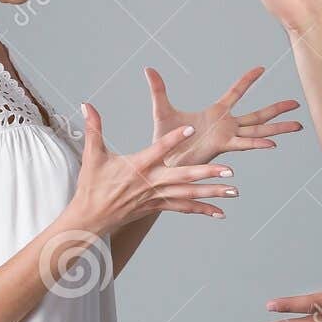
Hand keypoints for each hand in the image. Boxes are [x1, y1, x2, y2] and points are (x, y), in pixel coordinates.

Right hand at [68, 102, 236, 232]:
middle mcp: (151, 182)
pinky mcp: (158, 207)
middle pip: (183, 176)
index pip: (158, 149)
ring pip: (189, 195)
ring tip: (235, 190)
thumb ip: (94, 128)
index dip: (174, 138)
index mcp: (137, 165)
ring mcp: (156, 196)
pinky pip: (184, 208)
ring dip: (212, 192)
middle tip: (229, 169)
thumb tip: (86, 103)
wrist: (91, 218)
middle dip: (207, 172)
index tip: (190, 128)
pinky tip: (221, 211)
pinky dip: (203, 209)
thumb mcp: (92, 155)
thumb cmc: (92, 185)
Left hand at [146, 64, 301, 167]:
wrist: (162, 162)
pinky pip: (243, 144)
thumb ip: (158, 89)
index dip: (248, 81)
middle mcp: (226, 126)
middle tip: (296, 104)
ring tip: (298, 125)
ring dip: (277, 128)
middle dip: (277, 109)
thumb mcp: (161, 109)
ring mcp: (227, 137)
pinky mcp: (222, 148)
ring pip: (258, 130)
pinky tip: (272, 143)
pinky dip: (257, 143)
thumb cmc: (164, 140)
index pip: (236, 92)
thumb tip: (148, 69)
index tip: (261, 68)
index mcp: (215, 113)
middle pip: (258, 115)